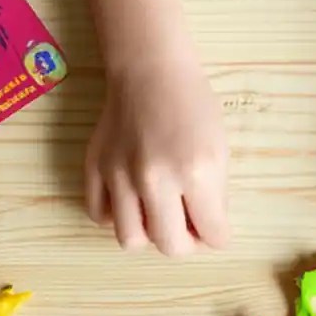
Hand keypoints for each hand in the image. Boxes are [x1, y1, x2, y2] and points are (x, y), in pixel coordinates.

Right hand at [85, 55, 228, 255]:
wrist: (151, 69)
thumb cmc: (193, 105)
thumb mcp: (220, 149)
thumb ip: (214, 196)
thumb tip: (206, 231)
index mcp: (195, 172)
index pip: (213, 235)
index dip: (218, 236)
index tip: (216, 228)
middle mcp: (154, 178)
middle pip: (170, 246)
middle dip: (186, 244)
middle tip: (189, 226)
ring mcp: (119, 175)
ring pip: (130, 239)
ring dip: (148, 234)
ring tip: (159, 215)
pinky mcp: (94, 168)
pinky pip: (99, 216)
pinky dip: (115, 216)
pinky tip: (131, 200)